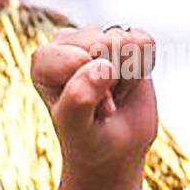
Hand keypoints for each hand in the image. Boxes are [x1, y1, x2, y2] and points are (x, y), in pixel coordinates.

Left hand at [32, 26, 157, 189]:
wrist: (113, 152)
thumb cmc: (88, 142)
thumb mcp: (78, 130)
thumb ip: (79, 99)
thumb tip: (103, 66)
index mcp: (44, 61)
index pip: (79, 58)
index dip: (92, 89)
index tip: (88, 111)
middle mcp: (66, 42)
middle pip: (106, 43)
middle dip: (112, 80)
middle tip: (103, 104)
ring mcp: (95, 37)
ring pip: (127, 42)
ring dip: (127, 76)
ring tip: (112, 94)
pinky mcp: (124, 37)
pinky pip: (145, 43)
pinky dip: (142, 68)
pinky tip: (126, 83)